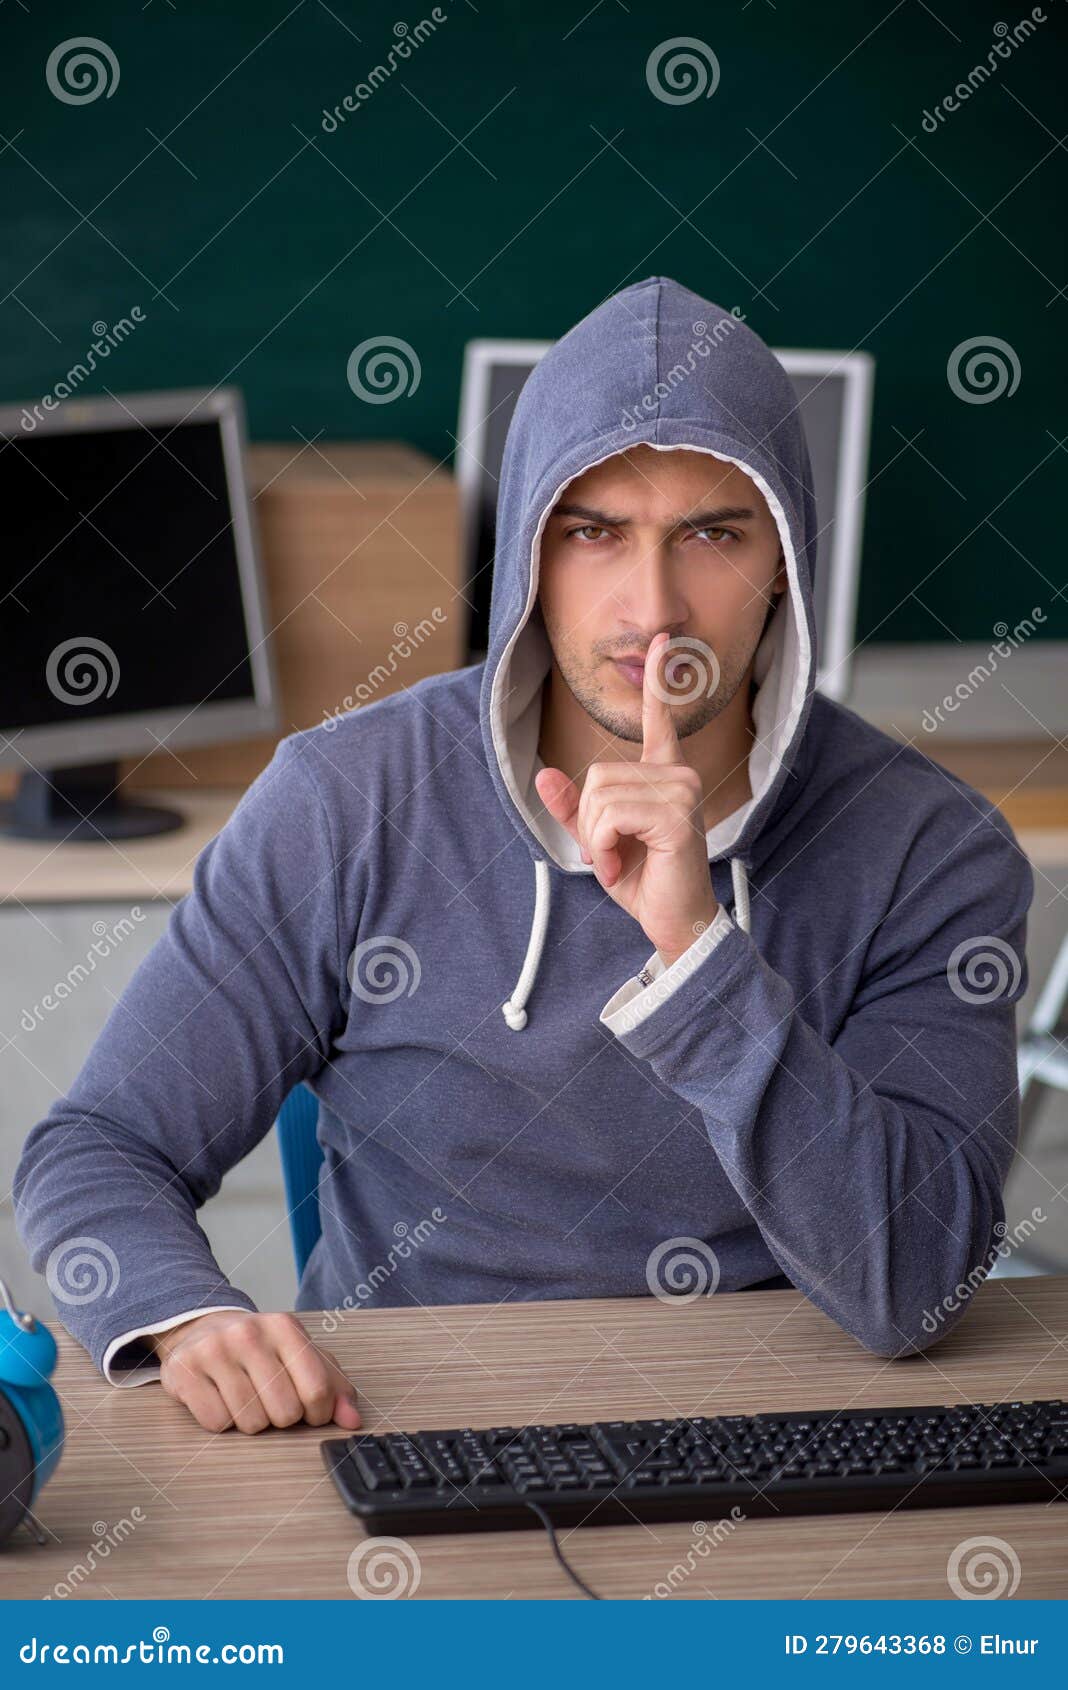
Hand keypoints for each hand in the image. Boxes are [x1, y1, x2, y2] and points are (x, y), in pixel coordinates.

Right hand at [149, 1310, 361, 1435]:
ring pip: (250, 1422)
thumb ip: (333, 1386)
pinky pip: (216, 1423)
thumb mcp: (301, 1357)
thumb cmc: (260, 1349)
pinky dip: (222, 1422)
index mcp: (284, 1327)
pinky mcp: (184, 1371)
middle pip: (285, 1411)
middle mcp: (248, 1333)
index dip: (318, 1414)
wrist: (202, 1329)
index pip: (317, 1389)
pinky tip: (220, 1399)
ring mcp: (214, 1350)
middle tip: (270, 1402)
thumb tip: (352, 1419)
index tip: (309, 1412)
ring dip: (251, 1422)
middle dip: (281, 1418)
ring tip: (245, 1398)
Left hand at [535, 631, 717, 967]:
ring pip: (599, 796)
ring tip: (619, 861)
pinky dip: (603, 847)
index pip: (662, 719)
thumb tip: (544, 775)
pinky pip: (610, 816)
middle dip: (589, 822)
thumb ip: (573, 809)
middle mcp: (678, 776)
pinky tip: (622, 867)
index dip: (658, 679)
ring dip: (596, 838)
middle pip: (597, 775)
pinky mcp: (677, 817)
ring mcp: (682, 793)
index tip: (662, 639)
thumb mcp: (598, 841)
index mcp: (664, 776)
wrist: (673, 920)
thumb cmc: (642, 880)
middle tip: (610, 853)